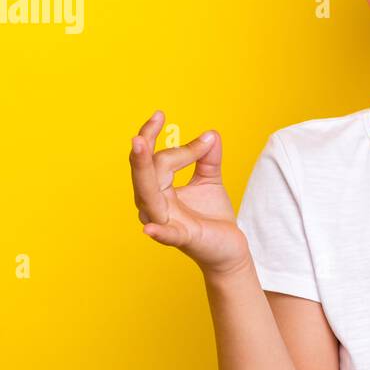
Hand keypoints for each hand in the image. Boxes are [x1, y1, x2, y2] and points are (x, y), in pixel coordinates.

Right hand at [128, 110, 250, 275]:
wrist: (228, 247)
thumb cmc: (211, 215)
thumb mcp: (210, 179)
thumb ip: (208, 157)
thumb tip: (211, 134)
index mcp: (158, 188)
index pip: (153, 158)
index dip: (159, 137)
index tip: (175, 121)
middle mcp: (154, 204)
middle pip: (144, 172)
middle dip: (143, 148)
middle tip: (147, 125)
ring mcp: (164, 221)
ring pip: (148, 194)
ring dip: (143, 169)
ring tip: (140, 145)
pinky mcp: (182, 238)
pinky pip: (166, 234)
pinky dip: (159, 231)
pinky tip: (150, 228)